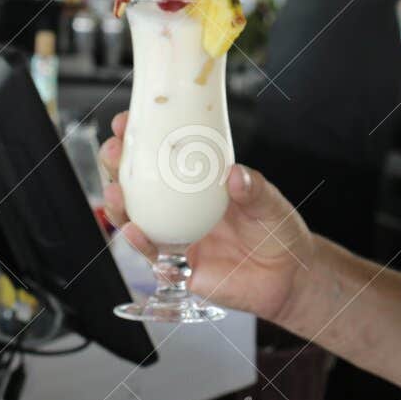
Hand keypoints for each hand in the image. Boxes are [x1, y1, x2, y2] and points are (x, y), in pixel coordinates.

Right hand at [99, 112, 314, 324]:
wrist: (287, 277)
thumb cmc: (278, 231)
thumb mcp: (269, 202)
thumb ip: (253, 189)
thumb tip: (236, 174)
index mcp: (200, 183)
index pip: (164, 154)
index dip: (141, 138)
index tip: (127, 122)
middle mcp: (182, 207)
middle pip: (137, 183)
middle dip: (118, 166)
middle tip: (114, 151)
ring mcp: (177, 235)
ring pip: (135, 217)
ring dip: (118, 204)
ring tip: (113, 192)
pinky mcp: (178, 266)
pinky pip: (152, 254)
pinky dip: (139, 243)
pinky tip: (132, 231)